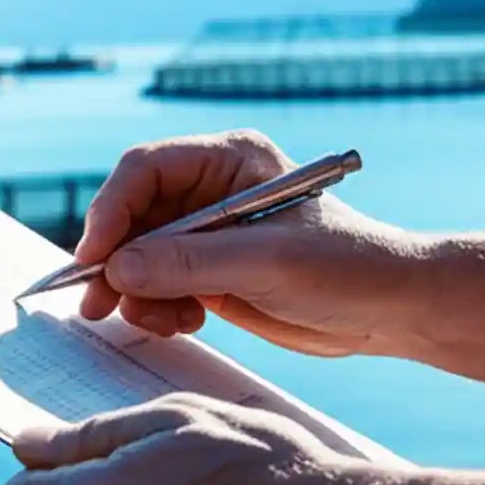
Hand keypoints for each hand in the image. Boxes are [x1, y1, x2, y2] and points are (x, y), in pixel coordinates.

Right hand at [76, 130, 425, 357]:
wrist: (389, 310)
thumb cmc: (346, 267)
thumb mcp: (266, 261)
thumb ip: (189, 262)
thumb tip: (118, 269)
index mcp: (228, 160)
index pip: (144, 170)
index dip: (111, 211)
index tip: (95, 259)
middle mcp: (211, 190)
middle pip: (132, 214)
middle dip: (115, 261)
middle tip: (96, 304)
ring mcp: (209, 233)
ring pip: (138, 255)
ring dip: (135, 292)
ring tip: (156, 322)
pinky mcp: (211, 272)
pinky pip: (158, 285)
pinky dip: (156, 308)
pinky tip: (183, 323)